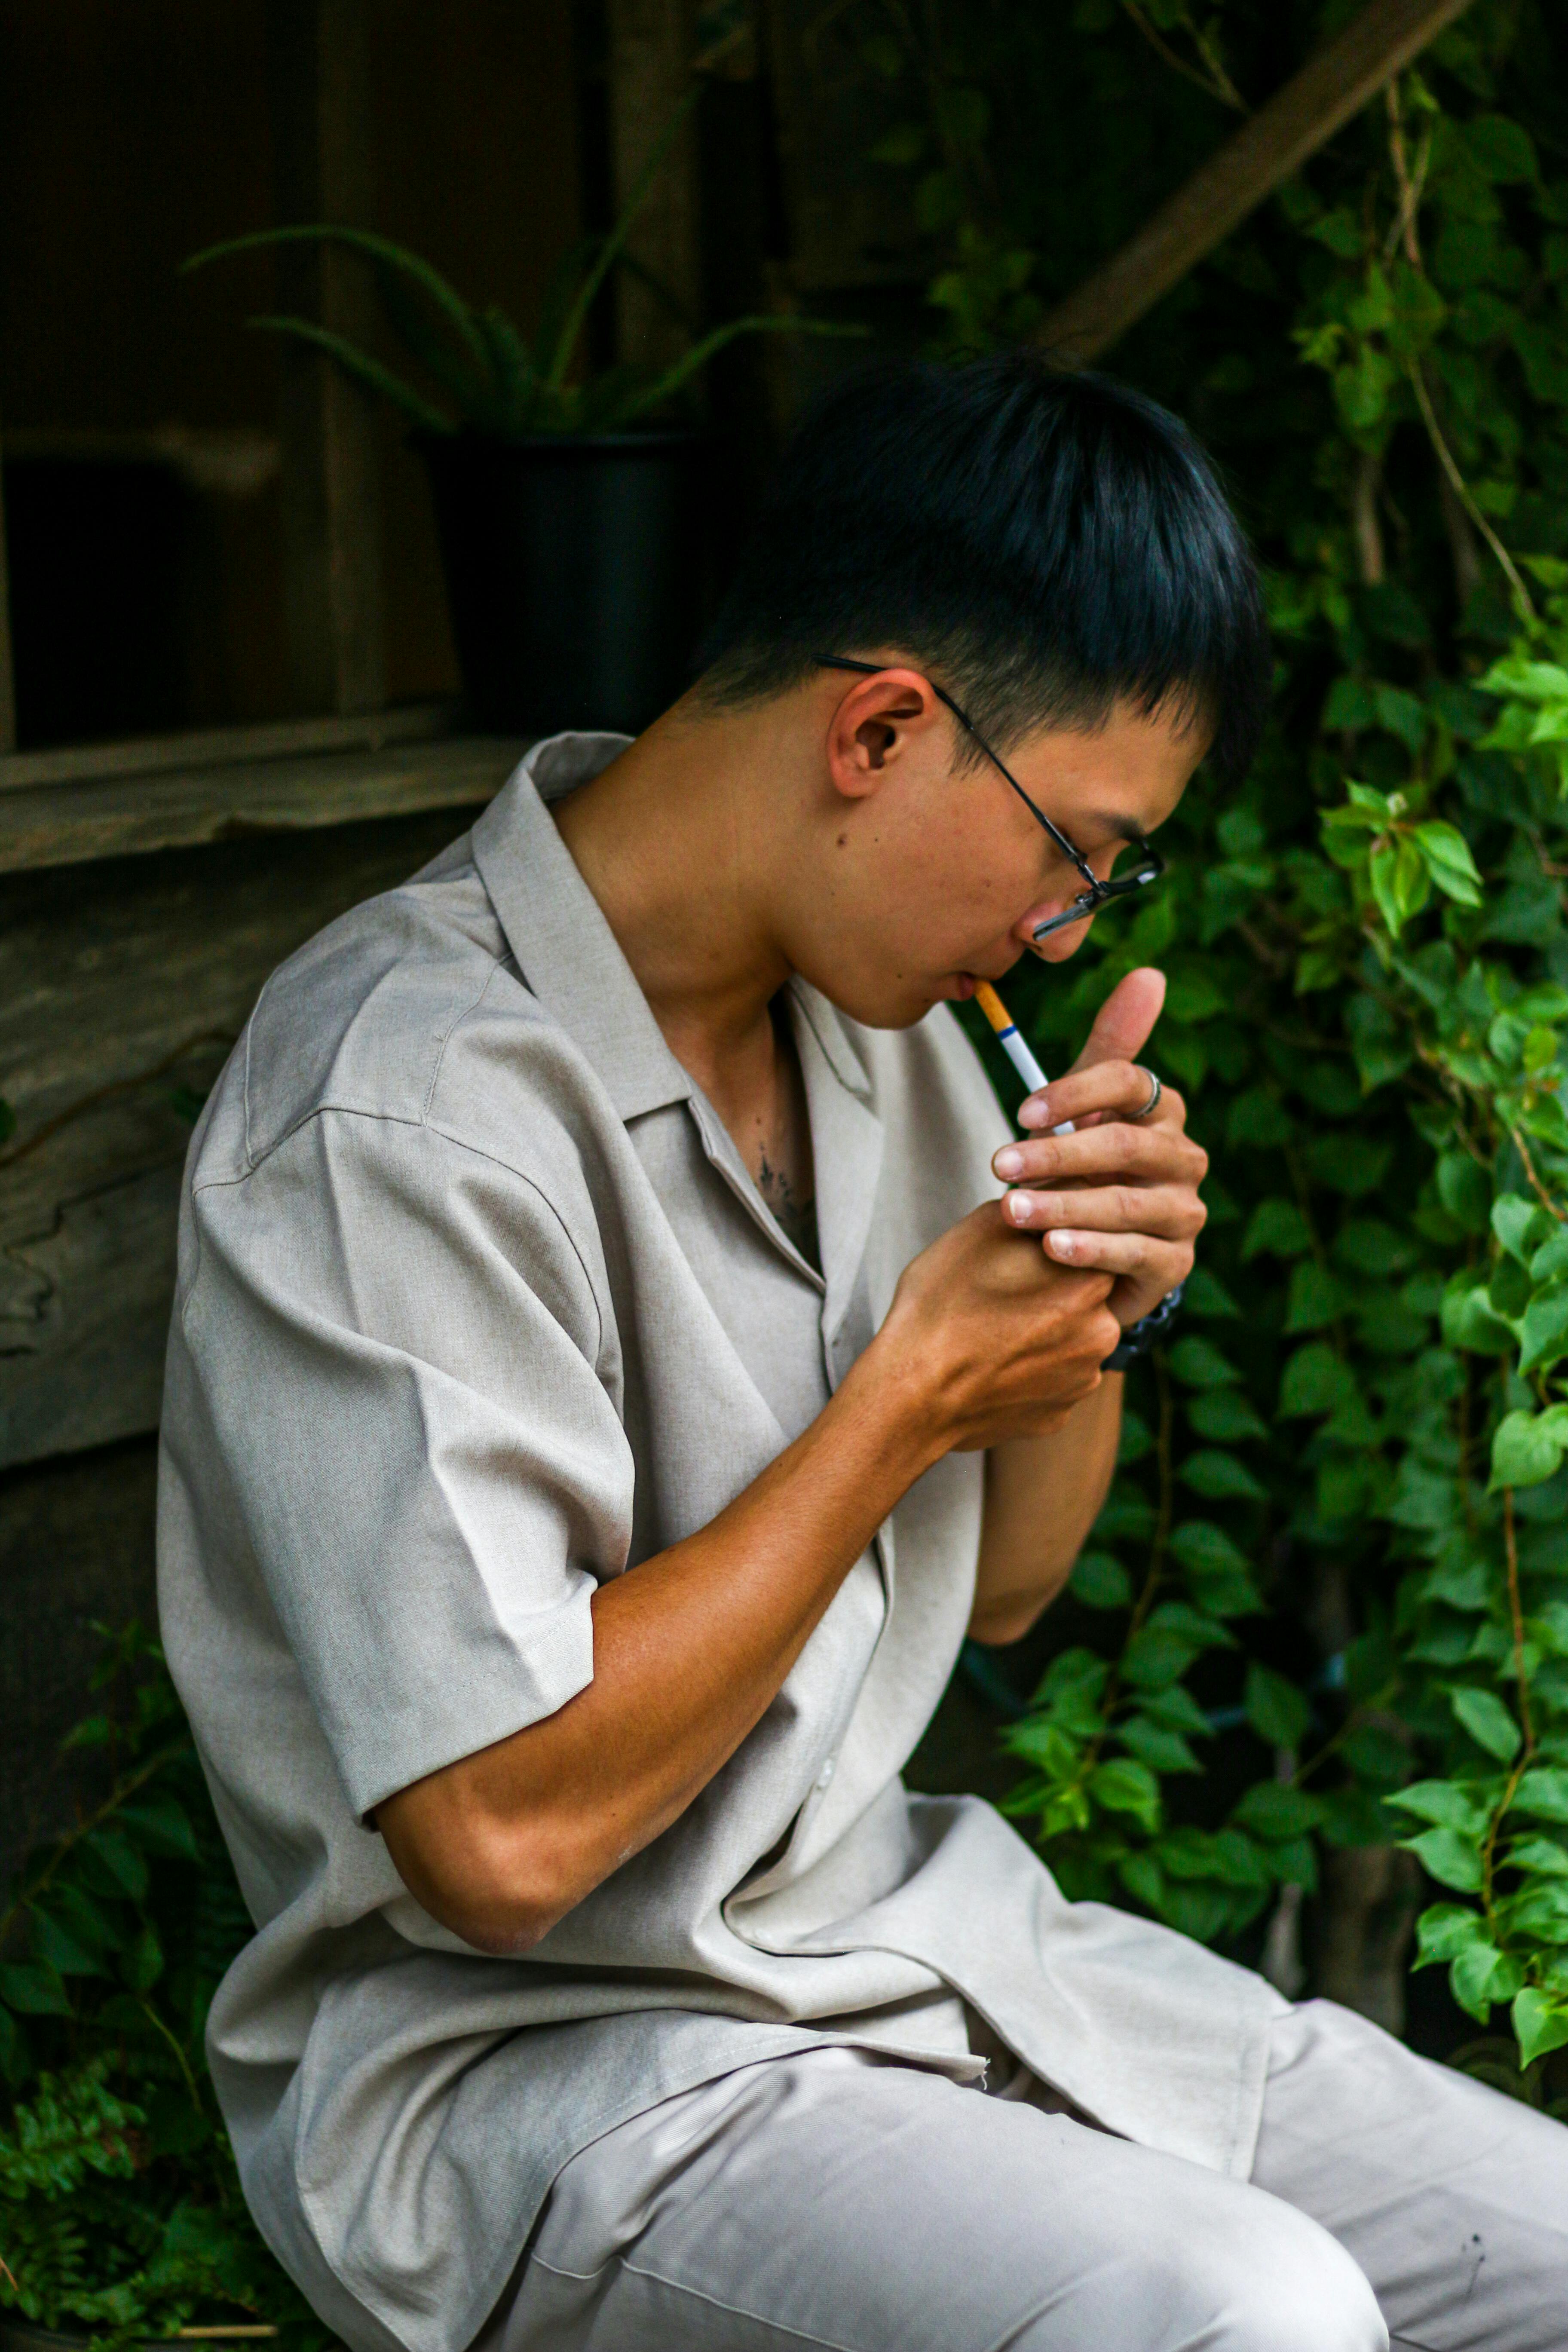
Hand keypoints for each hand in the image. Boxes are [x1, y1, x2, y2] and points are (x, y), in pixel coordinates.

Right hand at [867, 1204, 1121, 1454]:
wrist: (914, 1392)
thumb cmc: (944, 1302)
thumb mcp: (985, 1228)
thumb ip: (1037, 1208)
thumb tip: (1057, 1199)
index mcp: (1090, 1279)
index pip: (1092, 1247)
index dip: (1055, 1244)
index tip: (1025, 1249)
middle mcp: (1102, 1332)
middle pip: (1085, 1296)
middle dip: (1051, 1290)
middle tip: (1002, 1289)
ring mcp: (1081, 1380)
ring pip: (1068, 1341)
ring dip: (1041, 1332)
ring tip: (991, 1329)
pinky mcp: (1058, 1416)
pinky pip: (1049, 1382)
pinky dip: (1026, 1371)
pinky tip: (990, 1363)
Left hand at [990, 967, 1206, 1326]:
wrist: (1094, 1249)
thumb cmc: (1085, 1165)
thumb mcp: (1087, 1106)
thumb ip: (1111, 1044)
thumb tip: (1150, 973)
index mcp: (1164, 1111)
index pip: (1131, 1083)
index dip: (1076, 1093)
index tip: (1020, 1111)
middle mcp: (1185, 1159)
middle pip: (1125, 1146)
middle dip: (1058, 1154)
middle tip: (1001, 1166)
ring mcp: (1185, 1213)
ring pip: (1128, 1204)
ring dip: (1065, 1205)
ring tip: (1012, 1212)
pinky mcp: (1175, 1264)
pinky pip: (1136, 1253)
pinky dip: (1092, 1249)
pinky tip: (1051, 1248)